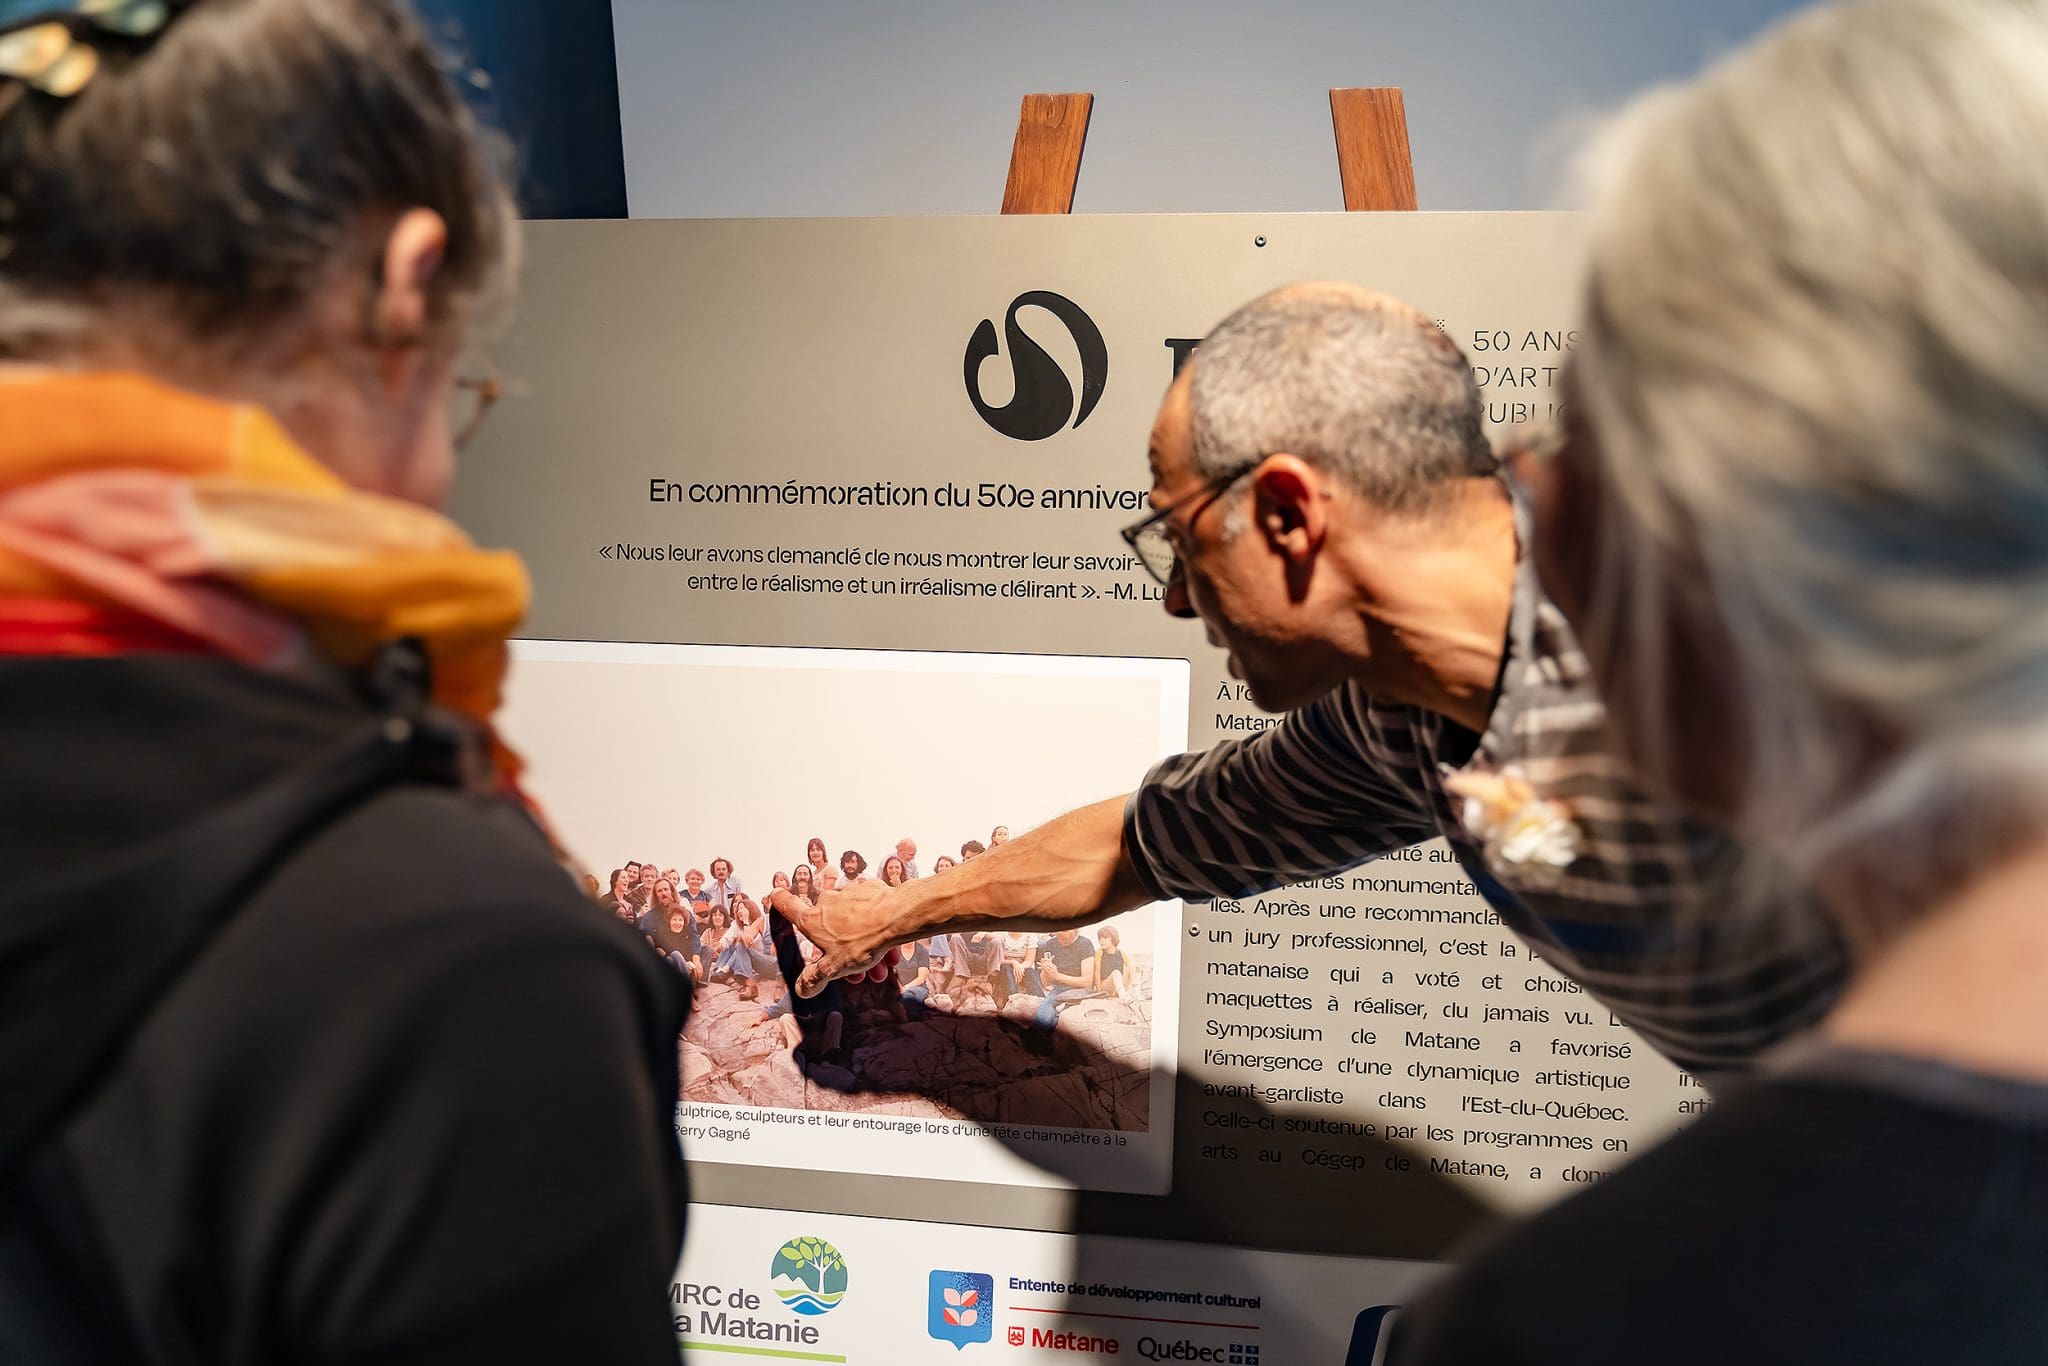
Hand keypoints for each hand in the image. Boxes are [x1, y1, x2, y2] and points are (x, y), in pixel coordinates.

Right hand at [766, 882, 908, 996]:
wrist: (898, 916)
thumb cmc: (864, 938)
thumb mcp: (835, 967)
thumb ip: (815, 978)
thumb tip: (802, 988)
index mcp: (813, 919)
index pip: (788, 905)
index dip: (779, 901)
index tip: (775, 895)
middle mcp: (828, 902)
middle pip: (829, 927)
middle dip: (842, 950)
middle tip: (858, 970)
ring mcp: (850, 894)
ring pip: (852, 922)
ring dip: (863, 945)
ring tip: (880, 966)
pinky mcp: (871, 890)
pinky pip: (870, 913)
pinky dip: (876, 928)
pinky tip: (889, 945)